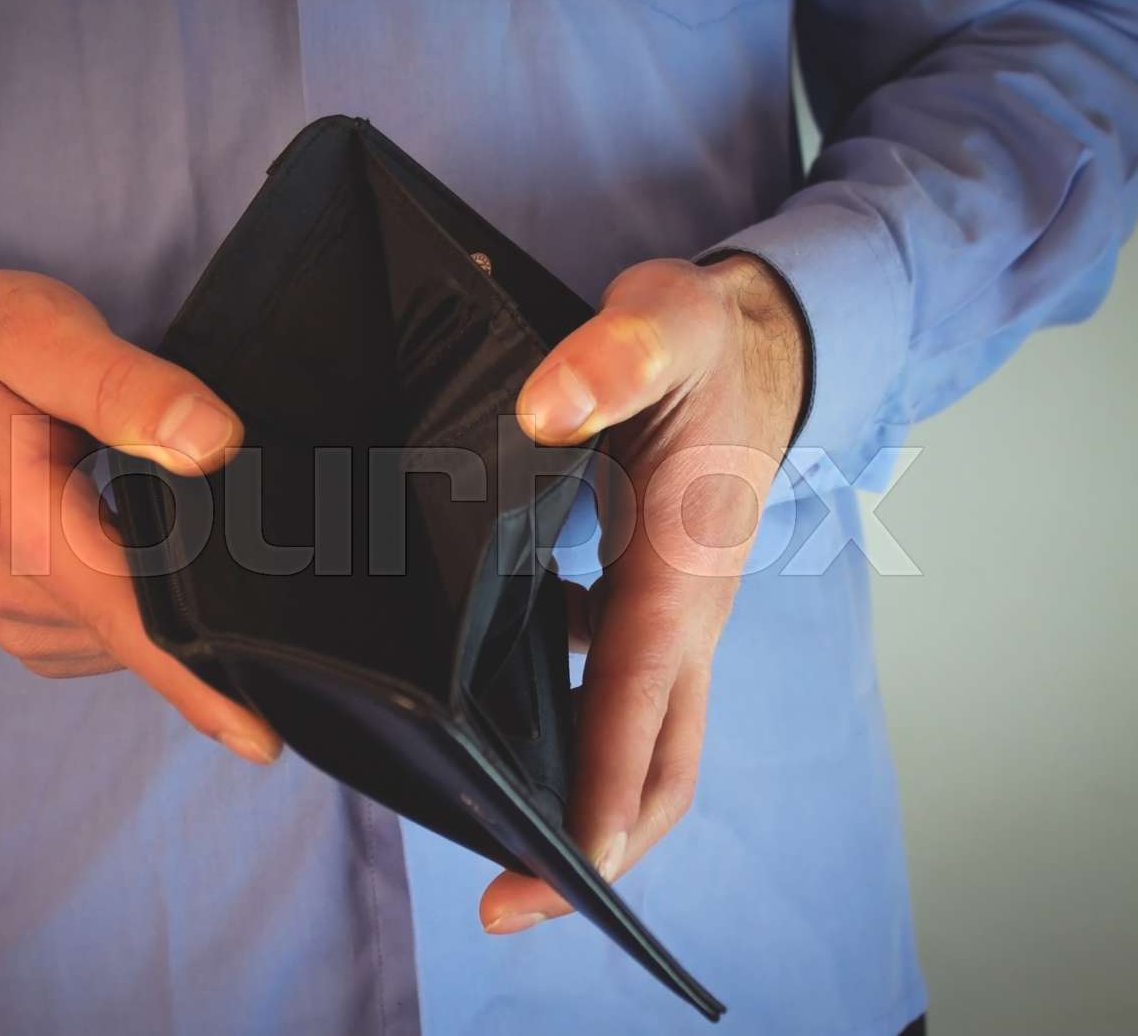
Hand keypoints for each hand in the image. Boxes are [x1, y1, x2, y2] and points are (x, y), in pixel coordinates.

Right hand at [0, 270, 281, 765]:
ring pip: (127, 641)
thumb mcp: (41, 333)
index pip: (126, 620)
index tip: (260, 738)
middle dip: (210, 621)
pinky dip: (137, 609)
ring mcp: (13, 610)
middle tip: (263, 556)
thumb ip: (124, 387)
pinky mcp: (24, 620)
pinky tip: (143, 554)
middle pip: (138, 636)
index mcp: (20, 518)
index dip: (196, 679)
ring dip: (172, 608)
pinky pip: (105, 639)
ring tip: (187, 531)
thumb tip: (212, 442)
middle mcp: (12, 584)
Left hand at [480, 256, 805, 932]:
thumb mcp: (664, 322)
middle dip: (591, 852)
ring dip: (574, 796)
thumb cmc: (703, 347)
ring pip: (635, 739)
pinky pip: (608, 688)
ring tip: (478, 827)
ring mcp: (668, 620)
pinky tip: (476, 700)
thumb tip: (543, 412)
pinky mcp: (643, 606)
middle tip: (502, 906)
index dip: (595, 793)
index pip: (638, 702)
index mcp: (683, 572)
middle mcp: (683, 617)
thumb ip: (615, 356)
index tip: (546, 872)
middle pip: (656, 767)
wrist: (753, 348)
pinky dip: (559, 719)